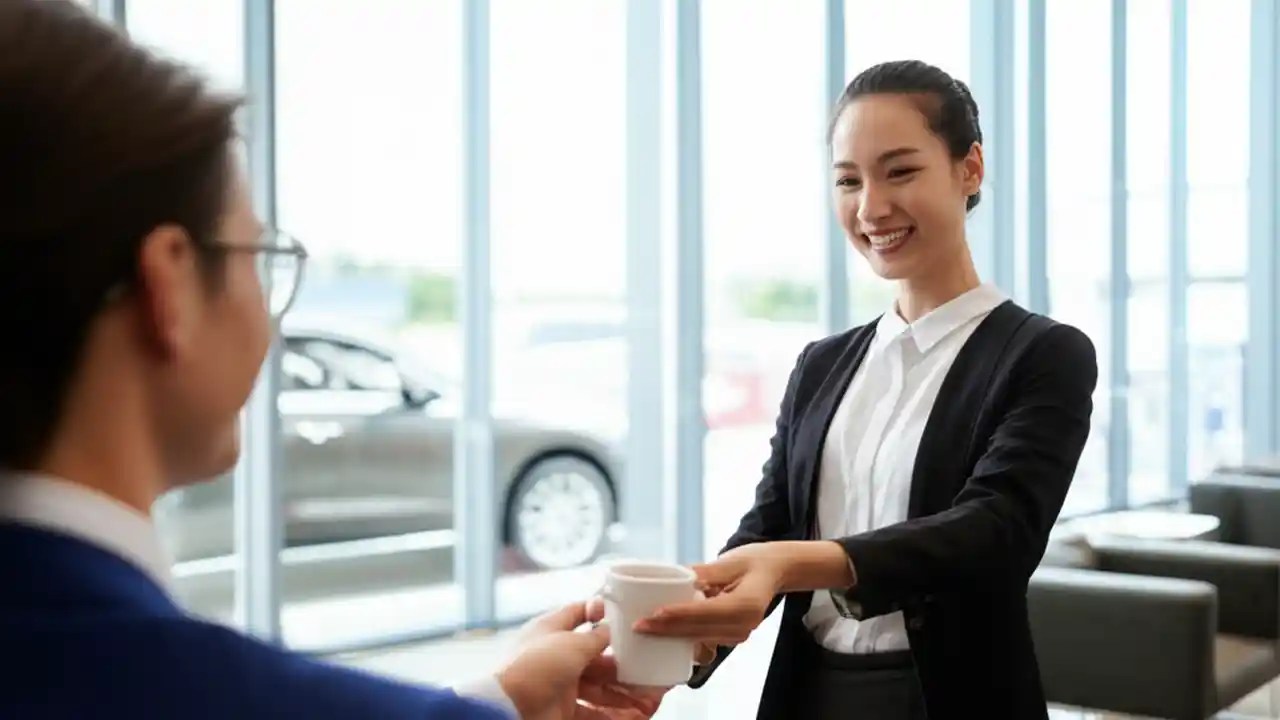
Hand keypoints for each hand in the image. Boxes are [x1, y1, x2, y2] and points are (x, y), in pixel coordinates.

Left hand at [497, 602, 665, 719]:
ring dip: (622, 694)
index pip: (578, 612)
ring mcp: (557, 684)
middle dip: (622, 665)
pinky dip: (612, 715)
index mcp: (550, 629)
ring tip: (649, 699)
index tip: (624, 616)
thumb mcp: (572, 644)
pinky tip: (633, 716)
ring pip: (597, 688)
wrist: (508, 711)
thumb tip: (610, 627)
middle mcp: (554, 655)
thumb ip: (596, 636)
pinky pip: (591, 712)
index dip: (600, 612)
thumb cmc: (535, 668)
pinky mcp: (560, 710)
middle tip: (648, 670)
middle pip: (595, 657)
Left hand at [632, 543, 787, 645]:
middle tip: (639, 625)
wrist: (777, 571)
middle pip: (698, 631)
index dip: (679, 614)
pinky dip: (684, 638)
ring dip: (672, 636)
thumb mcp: (729, 561)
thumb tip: (677, 577)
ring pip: (699, 639)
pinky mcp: (732, 637)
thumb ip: (704, 572)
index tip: (655, 613)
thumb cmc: (754, 561)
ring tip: (645, 628)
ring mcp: (739, 634)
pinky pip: (705, 641)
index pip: (706, 611)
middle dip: (667, 630)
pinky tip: (663, 633)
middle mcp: (744, 625)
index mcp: (746, 604)